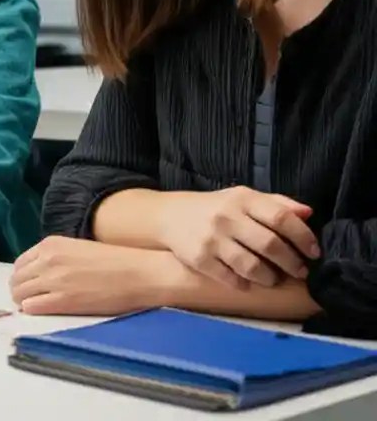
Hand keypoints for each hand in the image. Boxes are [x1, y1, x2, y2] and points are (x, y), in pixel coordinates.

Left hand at [10, 237, 170, 315]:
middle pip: (16, 279)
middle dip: (20, 291)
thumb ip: (56, 258)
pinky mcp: (63, 300)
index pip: (20, 263)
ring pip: (20, 294)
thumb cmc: (117, 261)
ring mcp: (54, 279)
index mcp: (51, 244)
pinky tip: (44, 312)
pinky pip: (31, 307)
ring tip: (37, 307)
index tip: (29, 286)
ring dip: (24, 302)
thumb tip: (39, 274)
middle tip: (30, 300)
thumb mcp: (78, 249)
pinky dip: (32, 311)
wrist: (141, 273)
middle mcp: (47, 259)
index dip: (22, 277)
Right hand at [158, 187, 317, 288]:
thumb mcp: (243, 197)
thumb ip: (276, 204)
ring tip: (274, 279)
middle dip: (291, 262)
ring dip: (269, 277)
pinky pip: (229, 277)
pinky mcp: (198, 259)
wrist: (168, 215)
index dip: (303, 237)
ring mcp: (212, 239)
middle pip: (270, 244)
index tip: (314, 252)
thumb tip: (308, 214)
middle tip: (300, 271)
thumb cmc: (215, 207)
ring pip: (251, 265)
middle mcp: (227, 218)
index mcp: (243, 200)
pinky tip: (248, 283)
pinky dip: (243, 283)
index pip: (281, 217)